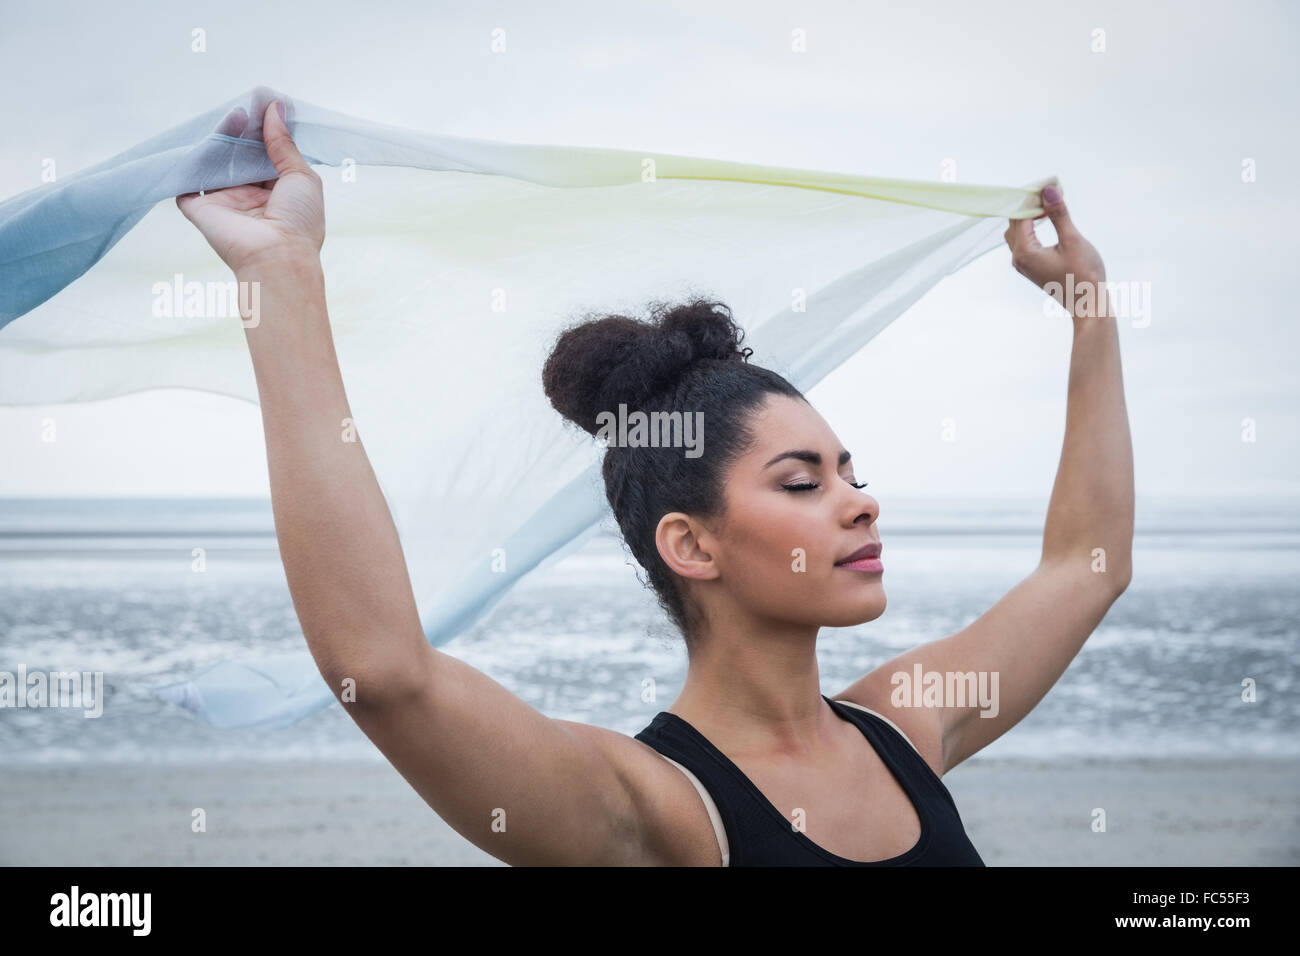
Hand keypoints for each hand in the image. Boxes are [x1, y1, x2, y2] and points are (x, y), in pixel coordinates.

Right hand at [176, 99, 324, 275]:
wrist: (277, 256)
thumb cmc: (299, 222)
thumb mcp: (302, 177)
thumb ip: (284, 144)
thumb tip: (276, 108)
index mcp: (276, 192)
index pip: (265, 154)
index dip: (264, 131)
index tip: (264, 104)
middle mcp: (248, 195)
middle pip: (238, 155)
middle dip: (241, 131)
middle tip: (246, 106)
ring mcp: (223, 201)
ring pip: (214, 162)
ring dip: (220, 139)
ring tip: (233, 116)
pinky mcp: (200, 207)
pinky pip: (187, 178)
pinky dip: (188, 159)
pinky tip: (200, 135)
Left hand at [1005, 183, 1105, 316]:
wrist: (1088, 304)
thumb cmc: (1083, 275)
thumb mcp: (1072, 240)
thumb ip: (1058, 214)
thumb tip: (1048, 191)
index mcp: (1025, 252)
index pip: (1019, 216)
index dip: (1032, 198)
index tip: (1048, 185)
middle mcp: (1018, 259)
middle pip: (1015, 223)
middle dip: (1030, 205)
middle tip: (1050, 192)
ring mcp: (1023, 264)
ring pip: (1018, 232)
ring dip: (1030, 217)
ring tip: (1050, 205)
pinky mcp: (1031, 267)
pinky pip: (1024, 241)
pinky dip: (1032, 228)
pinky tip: (1047, 220)